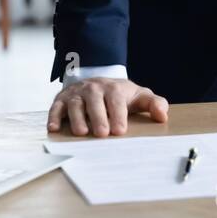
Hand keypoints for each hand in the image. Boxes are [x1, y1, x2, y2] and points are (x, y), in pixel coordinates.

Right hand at [47, 78, 168, 136]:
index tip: (120, 130)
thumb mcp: (139, 97)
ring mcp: (76, 94)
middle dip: (98, 117)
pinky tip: (54, 128)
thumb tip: (162, 115)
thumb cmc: (121, 95)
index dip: (118, 114)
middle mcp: (93, 89)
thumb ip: (154, 104)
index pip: (115, 100)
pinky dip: (54, 117)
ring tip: (82, 133)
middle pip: (94, 101)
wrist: (99, 82)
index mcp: (113, 88)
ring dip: (77, 118)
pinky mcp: (62, 100)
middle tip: (102, 134)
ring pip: (74, 104)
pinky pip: (56, 107)